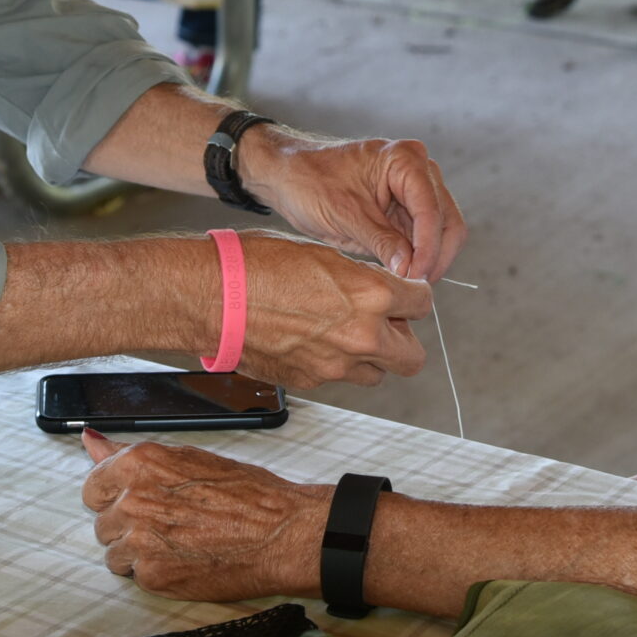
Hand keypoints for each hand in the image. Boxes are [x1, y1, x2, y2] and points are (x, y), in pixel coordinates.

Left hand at [81, 430, 327, 601]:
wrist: (279, 533)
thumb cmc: (245, 493)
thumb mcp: (187, 458)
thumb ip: (130, 453)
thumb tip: (90, 439)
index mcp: (140, 464)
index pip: (92, 485)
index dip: (113, 495)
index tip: (131, 500)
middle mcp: (133, 501)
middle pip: (102, 522)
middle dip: (127, 525)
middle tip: (166, 522)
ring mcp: (140, 541)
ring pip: (114, 553)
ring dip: (137, 552)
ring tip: (176, 542)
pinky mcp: (152, 576)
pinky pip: (135, 576)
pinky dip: (155, 572)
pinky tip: (183, 559)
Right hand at [229, 231, 428, 387]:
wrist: (213, 297)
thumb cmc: (258, 265)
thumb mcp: (323, 255)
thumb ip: (360, 278)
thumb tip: (376, 290)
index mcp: (372, 295)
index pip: (424, 304)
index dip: (414, 297)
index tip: (406, 295)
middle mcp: (362, 335)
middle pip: (413, 357)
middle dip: (403, 339)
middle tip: (386, 322)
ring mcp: (336, 365)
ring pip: (378, 374)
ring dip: (371, 357)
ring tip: (345, 332)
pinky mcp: (311, 382)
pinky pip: (339, 379)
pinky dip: (335, 364)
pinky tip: (312, 339)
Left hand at [242, 131, 465, 281]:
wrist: (285, 175)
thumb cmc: (308, 180)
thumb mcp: (344, 214)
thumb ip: (382, 242)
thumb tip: (410, 271)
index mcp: (405, 160)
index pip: (432, 211)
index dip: (428, 249)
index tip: (416, 279)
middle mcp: (418, 170)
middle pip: (446, 221)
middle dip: (434, 256)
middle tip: (415, 288)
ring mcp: (414, 189)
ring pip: (439, 232)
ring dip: (426, 259)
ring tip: (406, 286)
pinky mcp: (404, 208)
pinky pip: (420, 237)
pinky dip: (414, 257)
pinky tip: (400, 276)